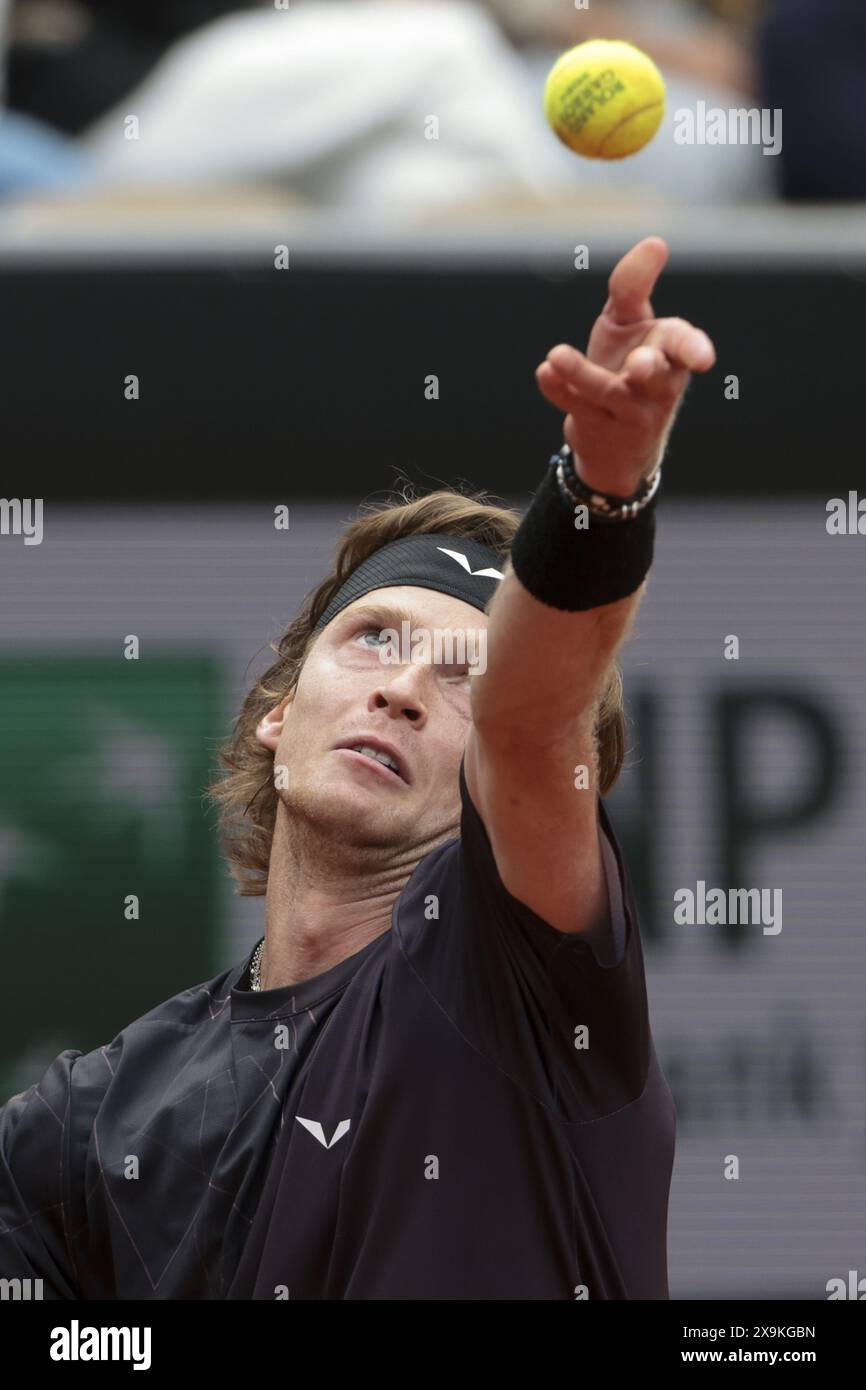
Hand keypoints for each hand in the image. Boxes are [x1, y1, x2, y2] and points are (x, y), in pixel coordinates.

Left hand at [535, 236, 715, 497]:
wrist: (614, 440)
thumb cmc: (628, 366)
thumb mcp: (629, 324)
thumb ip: (634, 287)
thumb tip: (656, 241)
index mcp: (671, 356)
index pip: (683, 348)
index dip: (693, 350)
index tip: (703, 359)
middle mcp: (656, 386)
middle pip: (655, 377)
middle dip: (649, 369)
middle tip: (639, 363)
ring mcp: (628, 412)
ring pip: (608, 394)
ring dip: (583, 375)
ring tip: (556, 355)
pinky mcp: (598, 428)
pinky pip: (578, 408)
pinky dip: (560, 391)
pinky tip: (544, 372)